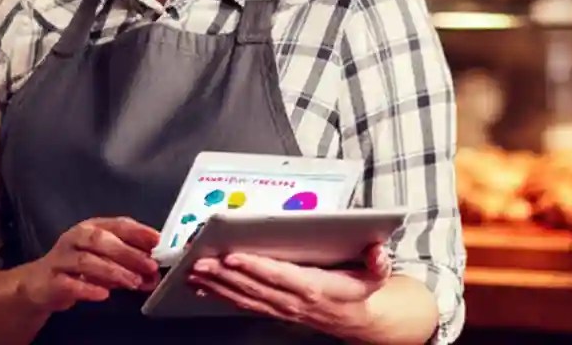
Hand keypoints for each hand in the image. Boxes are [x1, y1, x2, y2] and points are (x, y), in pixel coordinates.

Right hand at [18, 216, 161, 312]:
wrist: (40, 284)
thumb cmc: (77, 268)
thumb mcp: (104, 262)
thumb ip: (128, 266)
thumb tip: (154, 274)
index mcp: (90, 228)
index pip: (116, 224)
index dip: (138, 231)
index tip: (157, 241)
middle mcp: (74, 238)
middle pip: (100, 239)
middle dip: (127, 252)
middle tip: (149, 266)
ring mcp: (61, 258)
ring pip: (86, 260)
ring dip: (112, 271)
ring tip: (132, 282)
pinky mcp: (51, 281)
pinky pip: (69, 283)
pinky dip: (88, 288)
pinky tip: (104, 294)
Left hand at [187, 243, 392, 339]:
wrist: (360, 319)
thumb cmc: (360, 290)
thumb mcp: (376, 275)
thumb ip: (377, 262)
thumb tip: (378, 252)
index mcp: (314, 288)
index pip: (280, 276)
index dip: (256, 268)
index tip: (234, 257)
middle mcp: (293, 301)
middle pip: (254, 287)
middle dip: (224, 275)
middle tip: (201, 262)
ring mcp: (281, 309)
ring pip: (243, 297)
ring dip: (216, 286)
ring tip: (194, 273)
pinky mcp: (274, 311)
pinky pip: (243, 304)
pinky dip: (221, 296)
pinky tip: (203, 288)